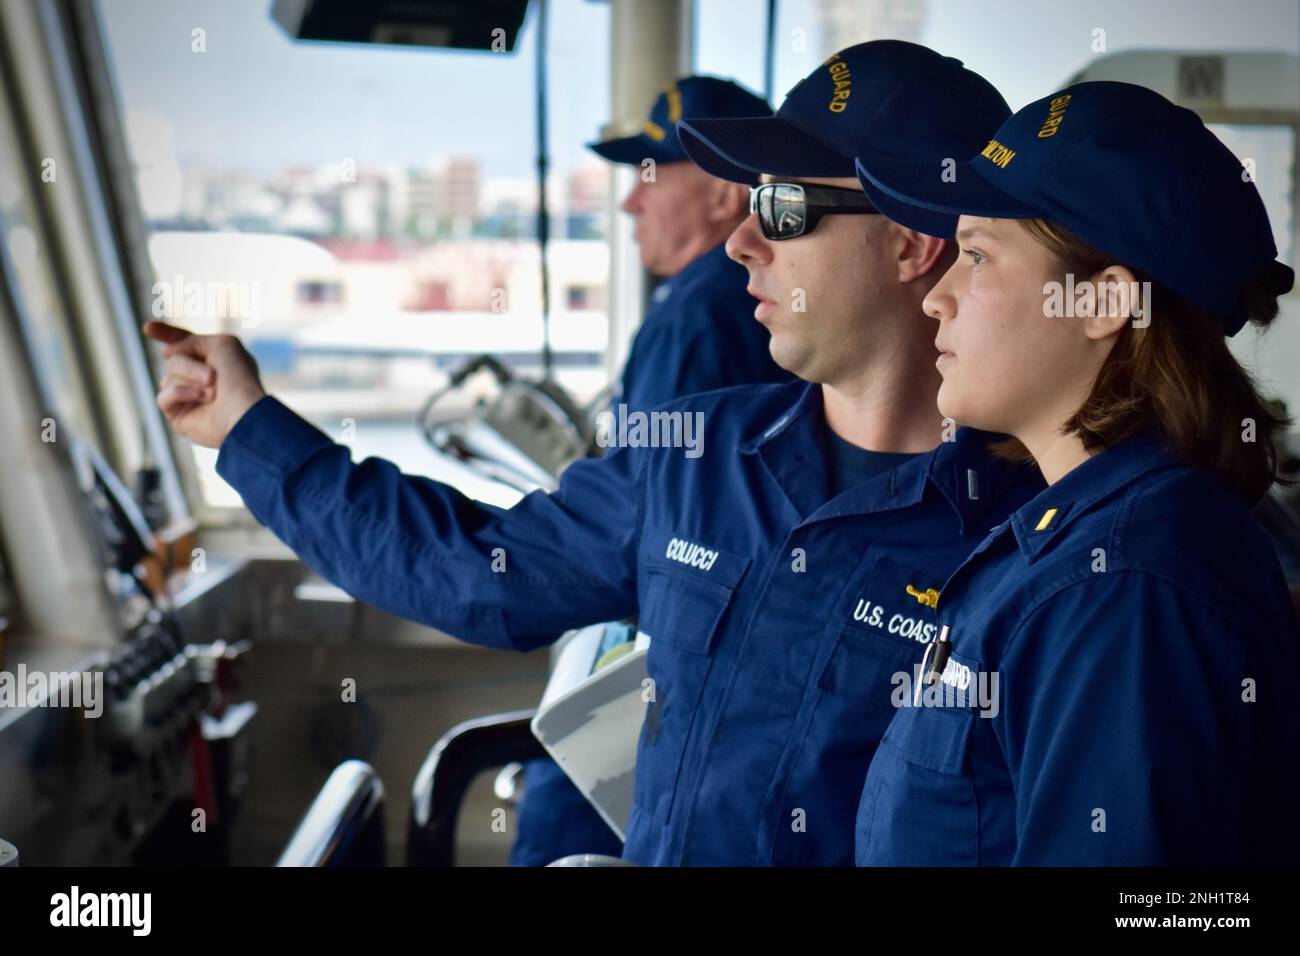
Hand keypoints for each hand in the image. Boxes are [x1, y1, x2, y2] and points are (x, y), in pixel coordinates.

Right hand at [144, 321, 266, 447]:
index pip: (182, 343)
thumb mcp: (222, 343)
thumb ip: (192, 339)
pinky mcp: (178, 415)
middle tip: (212, 377)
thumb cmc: (239, 378)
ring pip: (167, 377)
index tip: (148, 328)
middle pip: (172, 359)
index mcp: (210, 359)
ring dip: (191, 379)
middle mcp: (198, 378)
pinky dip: (182, 393)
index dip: (165, 334)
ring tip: (213, 392)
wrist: (243, 410)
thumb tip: (168, 353)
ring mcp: (187, 397)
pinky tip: (203, 399)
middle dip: (190, 365)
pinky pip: (163, 397)